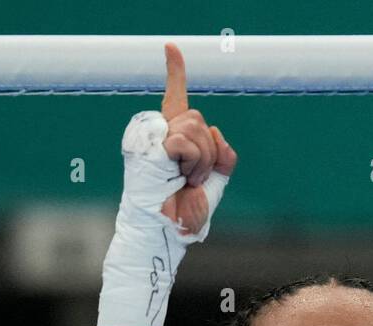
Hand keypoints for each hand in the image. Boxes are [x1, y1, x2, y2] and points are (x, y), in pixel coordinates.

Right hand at [159, 43, 237, 235]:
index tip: (171, 47)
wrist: (169, 229)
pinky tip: (181, 177)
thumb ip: (222, 153)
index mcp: (174, 137)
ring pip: (196, 127)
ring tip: (187, 179)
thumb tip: (214, 130)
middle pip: (199, 119)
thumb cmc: (187, 209)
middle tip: (194, 178)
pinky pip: (186, 140)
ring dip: (202, 160)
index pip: (176, 97)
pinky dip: (193, 162)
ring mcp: (153, 136)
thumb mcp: (216, 177)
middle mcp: (160, 132)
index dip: (175, 72)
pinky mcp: (150, 143)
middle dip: (208, 152)